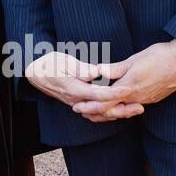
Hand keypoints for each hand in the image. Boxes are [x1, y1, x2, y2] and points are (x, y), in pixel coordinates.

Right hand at [25, 51, 144, 118]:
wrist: (36, 73)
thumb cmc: (50, 64)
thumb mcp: (65, 62)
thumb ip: (82, 69)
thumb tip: (97, 73)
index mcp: (75, 89)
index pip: (99, 94)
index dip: (115, 93)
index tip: (129, 89)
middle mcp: (77, 100)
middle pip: (103, 109)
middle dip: (123, 109)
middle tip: (140, 107)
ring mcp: (78, 104)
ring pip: (101, 114)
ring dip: (119, 113)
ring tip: (135, 110)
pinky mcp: (79, 104)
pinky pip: (96, 113)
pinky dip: (109, 114)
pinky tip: (121, 111)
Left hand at [70, 40, 175, 120]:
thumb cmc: (160, 56)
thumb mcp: (134, 60)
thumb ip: (114, 69)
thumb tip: (96, 72)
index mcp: (129, 87)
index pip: (104, 102)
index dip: (89, 105)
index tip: (77, 105)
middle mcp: (137, 98)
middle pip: (111, 111)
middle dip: (94, 112)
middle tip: (81, 111)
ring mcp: (146, 100)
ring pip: (122, 111)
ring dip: (107, 112)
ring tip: (94, 111)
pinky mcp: (152, 99)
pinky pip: (132, 108)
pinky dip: (120, 109)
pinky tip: (116, 105)